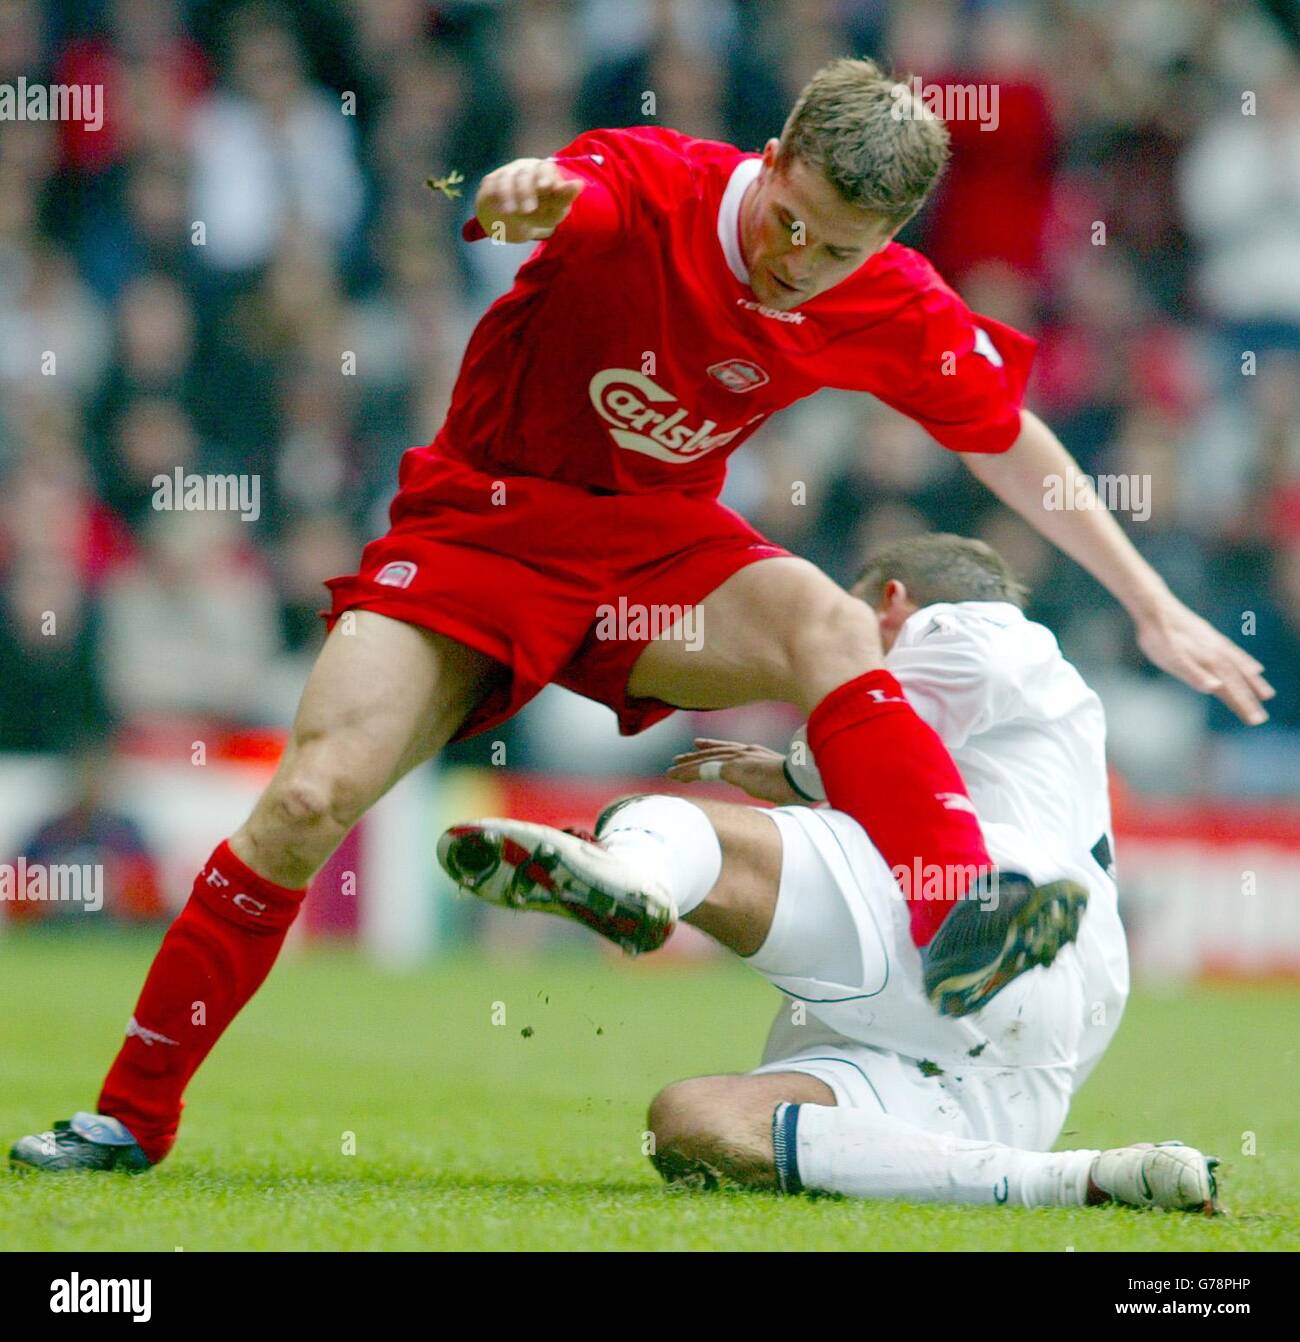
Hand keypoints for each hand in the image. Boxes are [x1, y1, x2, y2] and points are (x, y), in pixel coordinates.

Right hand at [474, 158, 584, 241]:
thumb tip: (580, 184)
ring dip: (508, 195)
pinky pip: (490, 185)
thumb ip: (564, 199)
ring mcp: (506, 173)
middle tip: (528, 210)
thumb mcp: (554, 210)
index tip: (545, 187)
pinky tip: (497, 207)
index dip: (545, 176)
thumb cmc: (539, 211)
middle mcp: (524, 168)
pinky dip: (493, 195)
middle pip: (525, 174)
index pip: (545, 168)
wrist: (511, 218)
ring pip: (506, 178)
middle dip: (526, 191)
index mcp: (543, 171)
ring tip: (510, 211)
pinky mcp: (490, 181)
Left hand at [667, 738, 799, 803]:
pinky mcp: (732, 768)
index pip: (729, 748)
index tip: (698, 744)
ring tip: (671, 770)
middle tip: (678, 758)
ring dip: (686, 766)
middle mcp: (745, 751)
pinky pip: (703, 770)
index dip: (712, 746)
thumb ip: (771, 786)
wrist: (803, 778)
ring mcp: (738, 758)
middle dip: (694, 755)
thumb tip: (772, 795)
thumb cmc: (800, 785)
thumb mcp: (782, 783)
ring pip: (705, 760)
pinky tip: (676, 777)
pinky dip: (687, 773)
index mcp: (757, 753)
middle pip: (713, 751)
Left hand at [1135, 595, 1273, 725]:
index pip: (1229, 689)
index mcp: (1207, 662)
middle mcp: (1216, 653)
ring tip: (1266, 694)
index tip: (1255, 721)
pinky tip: (1252, 667)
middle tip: (1261, 718)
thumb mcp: (1170, 659)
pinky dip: (1246, 662)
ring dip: (1253, 682)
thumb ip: (1193, 674)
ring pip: (1240, 667)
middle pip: (1237, 681)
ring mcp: (1215, 644)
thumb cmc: (1158, 637)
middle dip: (1249, 700)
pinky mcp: (1211, 636)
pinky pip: (1235, 653)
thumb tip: (1215, 688)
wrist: (1154, 608)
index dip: (1242, 705)